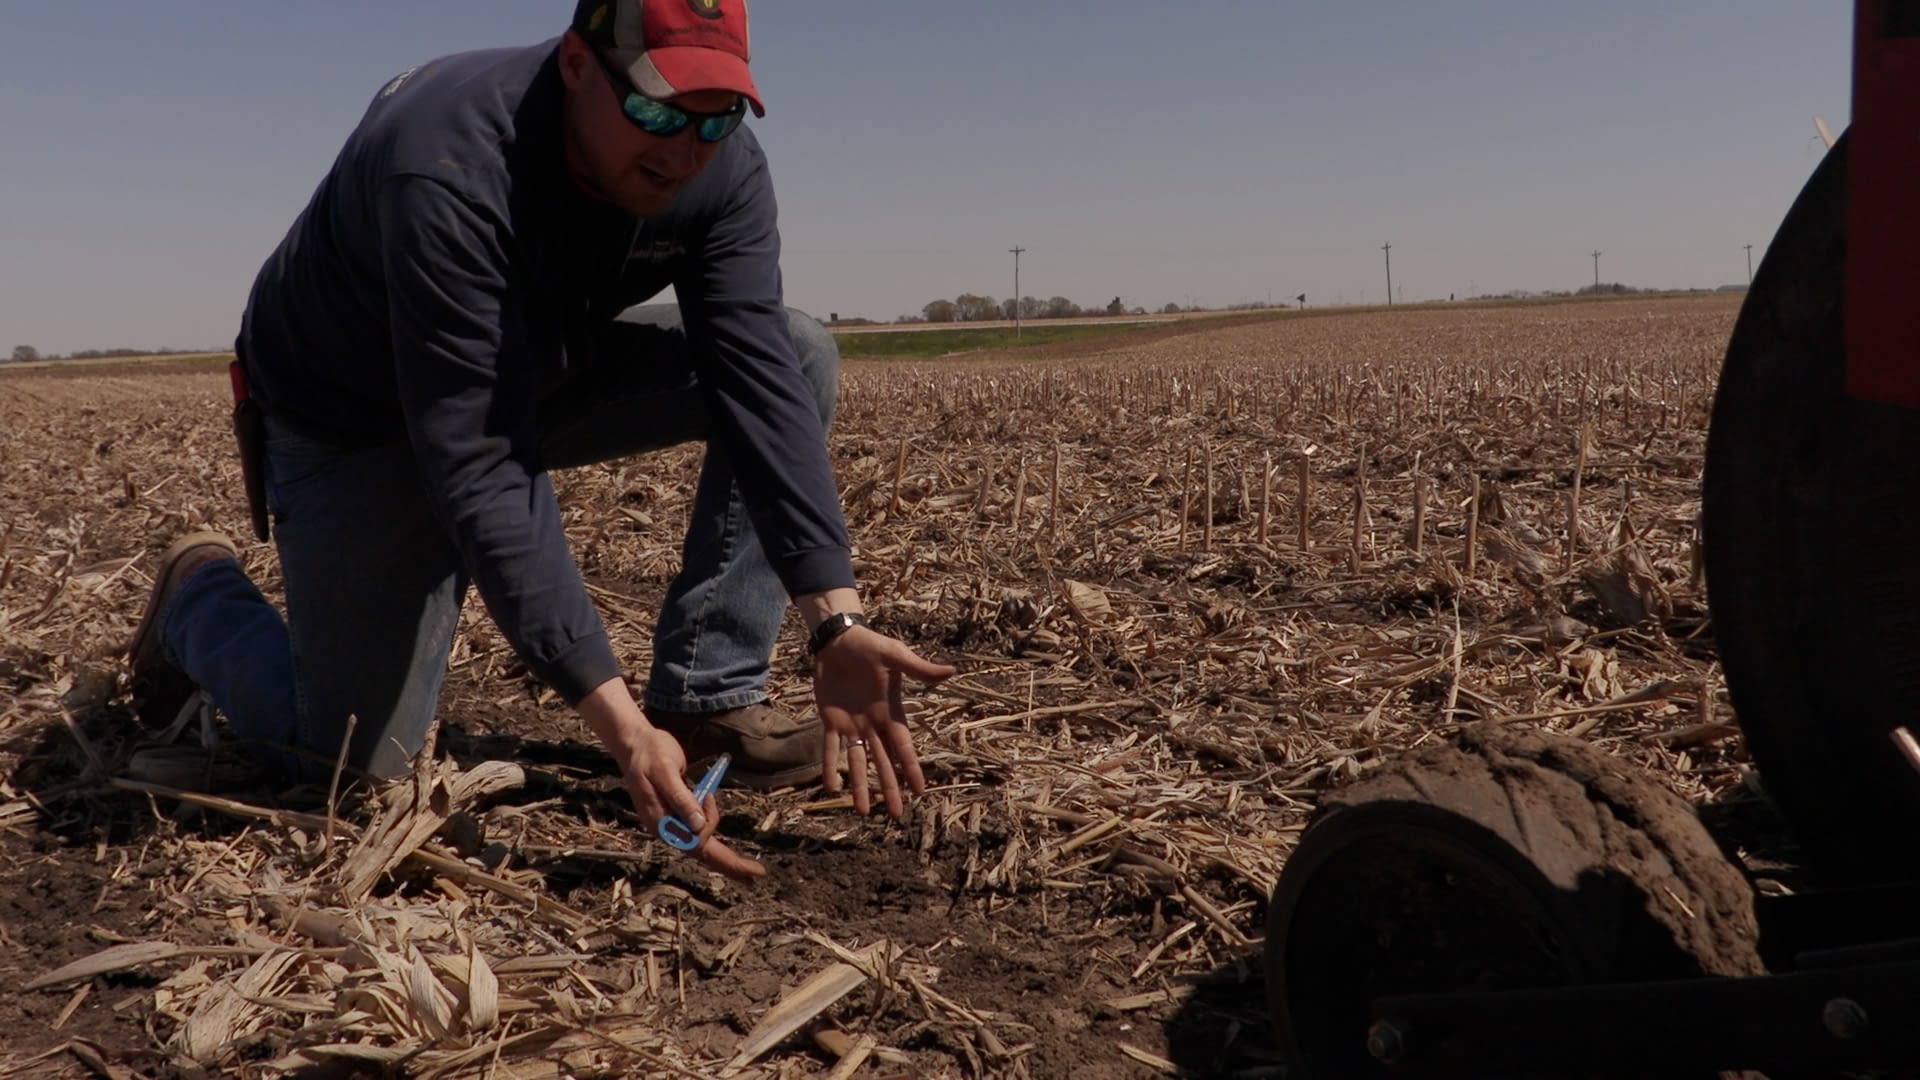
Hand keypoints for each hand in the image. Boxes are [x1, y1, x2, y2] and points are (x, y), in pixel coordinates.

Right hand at [576, 678, 765, 881]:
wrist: (634, 744)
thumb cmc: (650, 754)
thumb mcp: (666, 772)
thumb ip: (681, 799)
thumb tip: (698, 826)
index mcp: (662, 823)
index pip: (699, 848)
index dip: (727, 862)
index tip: (752, 868)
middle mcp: (666, 828)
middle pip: (702, 852)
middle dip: (730, 864)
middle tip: (757, 875)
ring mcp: (670, 822)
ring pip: (702, 835)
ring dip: (714, 820)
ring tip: (707, 791)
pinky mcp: (675, 812)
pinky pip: (697, 823)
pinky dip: (709, 816)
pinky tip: (707, 798)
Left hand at [813, 626, 956, 816]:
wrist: (838, 639)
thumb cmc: (870, 645)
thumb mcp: (895, 655)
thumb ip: (919, 668)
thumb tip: (951, 671)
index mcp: (891, 712)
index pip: (903, 747)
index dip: (911, 769)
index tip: (920, 791)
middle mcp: (873, 725)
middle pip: (883, 763)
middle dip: (889, 788)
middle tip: (896, 815)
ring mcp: (852, 725)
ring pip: (857, 763)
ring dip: (860, 787)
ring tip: (863, 812)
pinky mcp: (830, 720)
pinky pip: (830, 749)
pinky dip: (830, 767)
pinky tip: (831, 787)